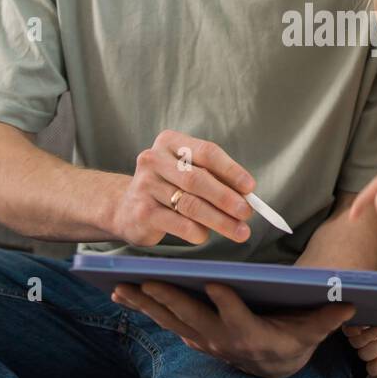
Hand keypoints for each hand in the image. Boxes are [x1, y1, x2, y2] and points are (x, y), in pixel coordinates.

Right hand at [101, 130, 256, 246]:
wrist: (126, 207)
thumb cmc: (168, 187)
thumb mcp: (187, 172)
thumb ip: (214, 178)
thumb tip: (247, 196)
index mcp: (170, 142)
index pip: (207, 152)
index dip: (231, 170)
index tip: (250, 187)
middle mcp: (154, 159)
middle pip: (198, 179)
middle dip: (227, 198)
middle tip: (247, 213)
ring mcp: (145, 185)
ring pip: (190, 204)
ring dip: (219, 220)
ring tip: (239, 231)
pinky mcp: (142, 212)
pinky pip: (178, 223)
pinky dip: (197, 232)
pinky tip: (205, 235)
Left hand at [111, 281, 355, 377]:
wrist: (276, 367)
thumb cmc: (295, 341)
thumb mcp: (313, 330)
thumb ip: (327, 317)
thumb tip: (350, 302)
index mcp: (252, 335)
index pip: (237, 317)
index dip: (226, 301)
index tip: (213, 282)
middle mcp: (223, 340)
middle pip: (191, 317)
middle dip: (167, 298)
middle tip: (145, 280)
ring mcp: (205, 340)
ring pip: (171, 319)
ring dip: (144, 303)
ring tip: (119, 286)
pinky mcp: (194, 337)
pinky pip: (165, 321)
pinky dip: (145, 308)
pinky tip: (125, 293)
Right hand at [343, 322, 376, 375]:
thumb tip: (375, 300)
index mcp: (359, 325)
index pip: (347, 330)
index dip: (353, 328)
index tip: (364, 322)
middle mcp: (361, 339)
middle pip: (355, 343)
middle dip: (368, 335)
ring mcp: (371, 351)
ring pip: (363, 355)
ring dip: (376, 347)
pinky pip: (373, 369)